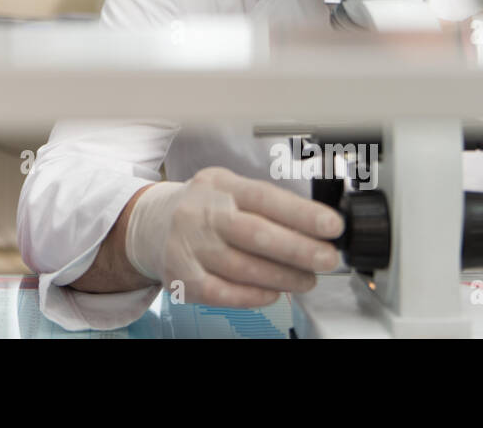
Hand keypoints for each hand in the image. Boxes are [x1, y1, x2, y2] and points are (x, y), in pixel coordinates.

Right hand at [125, 166, 343, 307]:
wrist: (151, 224)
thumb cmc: (202, 208)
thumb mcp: (229, 188)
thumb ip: (267, 204)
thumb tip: (317, 227)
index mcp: (220, 185)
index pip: (264, 197)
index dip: (301, 213)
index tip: (332, 226)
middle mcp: (201, 213)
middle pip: (254, 234)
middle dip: (299, 249)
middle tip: (327, 259)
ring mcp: (189, 246)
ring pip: (243, 268)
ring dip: (283, 277)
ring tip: (306, 279)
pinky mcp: (181, 277)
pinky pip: (223, 293)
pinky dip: (253, 296)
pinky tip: (272, 292)